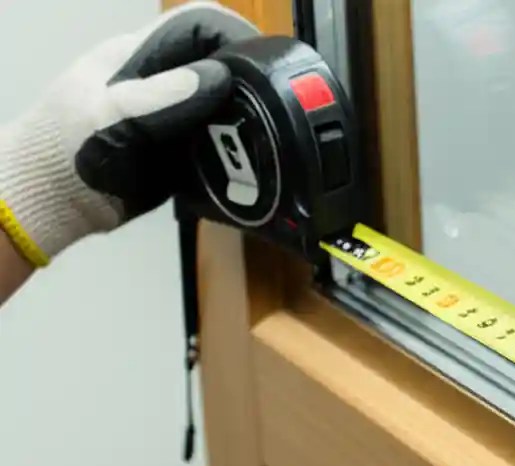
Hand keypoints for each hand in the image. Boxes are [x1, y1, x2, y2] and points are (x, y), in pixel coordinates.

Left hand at [0, 1, 257, 266]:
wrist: (51, 204)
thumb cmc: (68, 152)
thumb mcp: (111, 119)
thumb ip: (160, 98)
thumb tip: (218, 76)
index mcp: (138, 55)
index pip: (196, 24)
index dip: (233, 35)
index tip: (263, 64)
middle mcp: (159, 78)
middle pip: (216, 63)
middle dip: (247, 79)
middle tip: (276, 105)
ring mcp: (169, 114)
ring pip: (221, 102)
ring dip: (246, 116)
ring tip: (270, 135)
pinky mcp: (178, 147)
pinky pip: (216, 138)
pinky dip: (234, 146)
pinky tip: (249, 160)